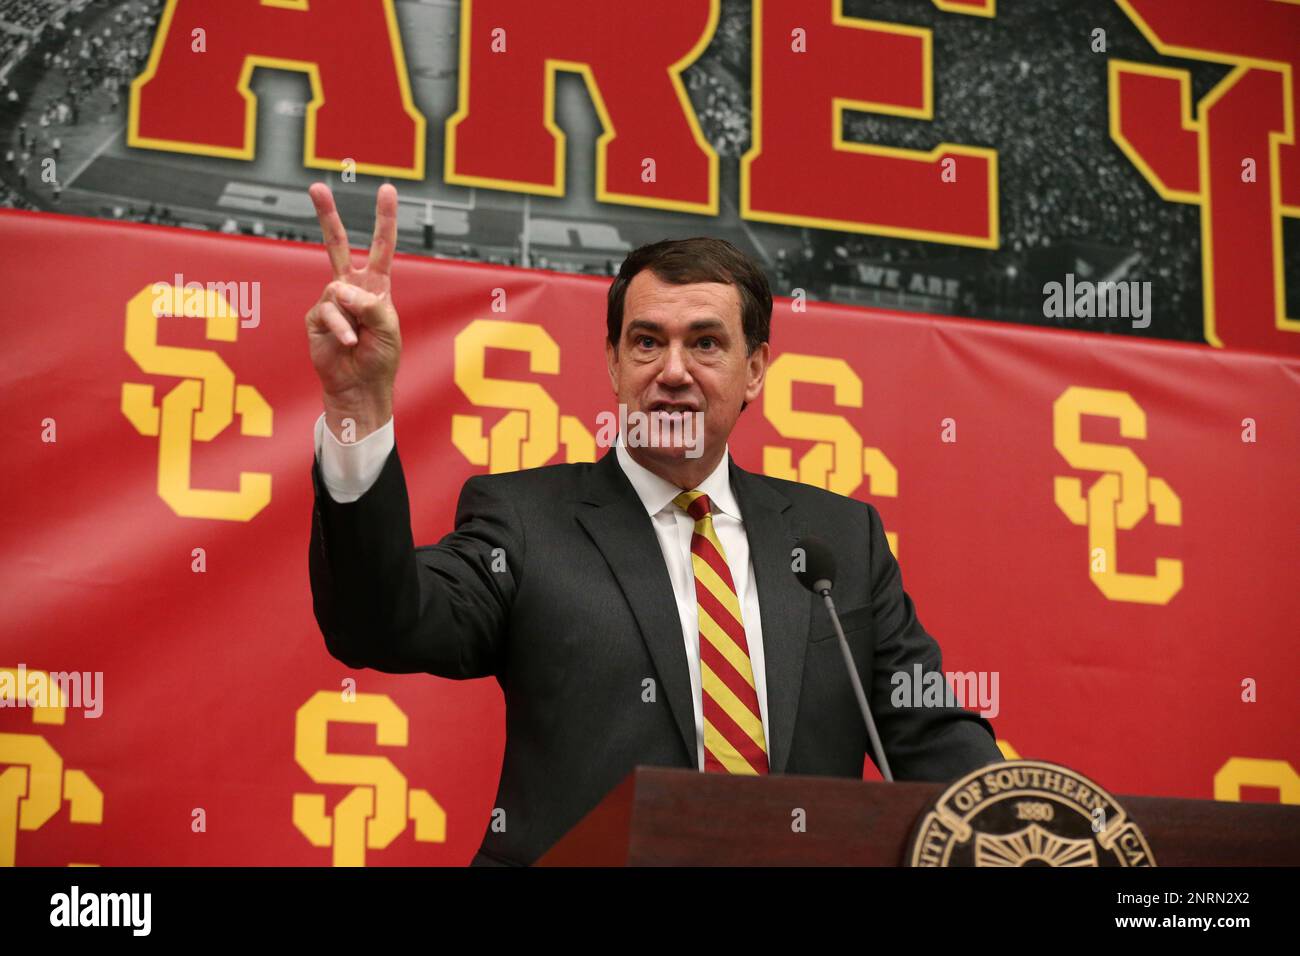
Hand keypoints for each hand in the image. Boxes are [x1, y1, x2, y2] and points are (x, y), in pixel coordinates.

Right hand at [305, 182, 401, 439]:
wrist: (358, 387)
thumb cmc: (379, 359)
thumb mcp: (388, 329)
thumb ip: (371, 305)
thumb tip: (341, 289)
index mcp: (376, 286)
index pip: (381, 247)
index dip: (385, 219)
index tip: (386, 189)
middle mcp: (352, 289)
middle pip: (337, 245)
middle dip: (327, 215)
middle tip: (316, 186)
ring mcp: (331, 302)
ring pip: (338, 292)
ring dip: (352, 317)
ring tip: (358, 338)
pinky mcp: (315, 318)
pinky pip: (328, 313)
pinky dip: (341, 328)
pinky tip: (347, 342)